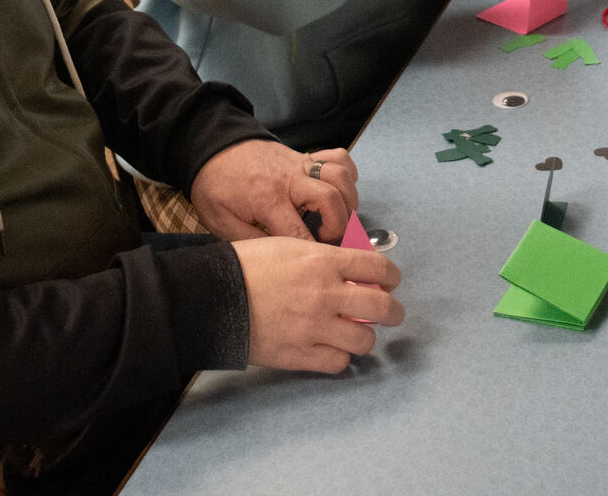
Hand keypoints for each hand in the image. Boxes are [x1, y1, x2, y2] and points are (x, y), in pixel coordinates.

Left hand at [190, 140, 356, 242]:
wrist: (211, 147)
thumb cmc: (214, 185)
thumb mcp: (219, 220)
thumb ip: (248, 241)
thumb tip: (275, 258)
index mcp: (268, 200)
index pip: (301, 233)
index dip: (314, 252)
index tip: (318, 264)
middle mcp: (290, 180)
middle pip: (331, 200)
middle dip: (339, 225)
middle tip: (328, 238)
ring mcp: (300, 164)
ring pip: (340, 176)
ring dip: (347, 199)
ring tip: (337, 216)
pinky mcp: (304, 156)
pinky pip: (338, 157)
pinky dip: (347, 172)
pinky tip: (341, 189)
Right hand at [234, 238, 403, 371]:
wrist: (213, 295)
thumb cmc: (247, 265)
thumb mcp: (289, 246)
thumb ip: (324, 257)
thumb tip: (353, 269)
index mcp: (322, 262)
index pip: (376, 268)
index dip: (391, 275)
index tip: (391, 281)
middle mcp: (324, 295)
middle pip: (381, 307)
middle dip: (394, 311)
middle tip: (392, 313)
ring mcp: (313, 328)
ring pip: (364, 340)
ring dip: (365, 336)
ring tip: (357, 332)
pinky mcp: (299, 354)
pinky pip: (337, 362)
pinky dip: (340, 356)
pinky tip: (333, 347)